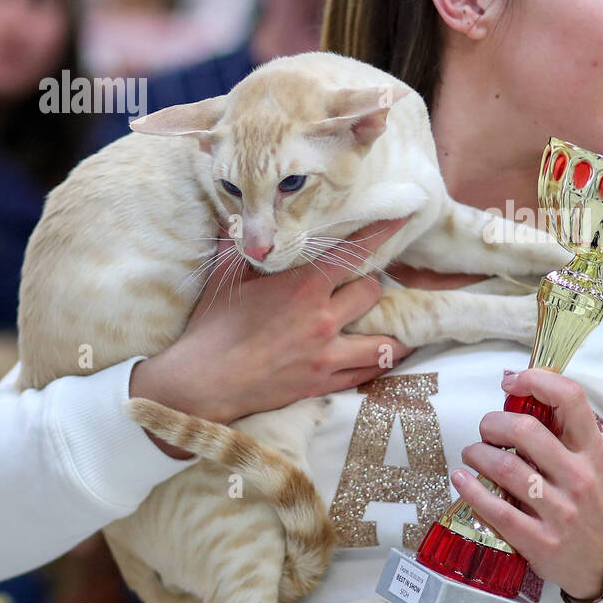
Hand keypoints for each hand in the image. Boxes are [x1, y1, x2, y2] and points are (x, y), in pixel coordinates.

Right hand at [130, 216, 416, 456]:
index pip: (354, 253)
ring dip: (391, 330)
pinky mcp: (322, 384)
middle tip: (365, 282)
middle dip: (370, 283)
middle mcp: (323, 319)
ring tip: (397, 326)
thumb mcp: (226, 277)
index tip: (402, 219)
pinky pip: (365, 373)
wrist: (201, 384)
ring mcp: (326, 355)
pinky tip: (382, 357)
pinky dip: (377, 363)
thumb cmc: (211, 328)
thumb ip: (245, 247)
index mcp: (304, 287)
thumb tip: (244, 221)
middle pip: (372, 292)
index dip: (382, 234)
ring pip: (382, 341)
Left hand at [453, 369, 602, 602]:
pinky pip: (495, 509)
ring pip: (505, 467)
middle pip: (525, 430)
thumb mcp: (592, 465)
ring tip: (472, 454)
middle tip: (485, 430)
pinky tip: (461, 480)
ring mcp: (559, 511)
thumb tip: (518, 395)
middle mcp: (579, 477)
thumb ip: (563, 435)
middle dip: (492, 423)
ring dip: (476, 454)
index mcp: (592, 452)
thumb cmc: (594, 508)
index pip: (570, 398)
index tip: (511, 382)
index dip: (536, 380)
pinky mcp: (539, 541)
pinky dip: (470, 489)